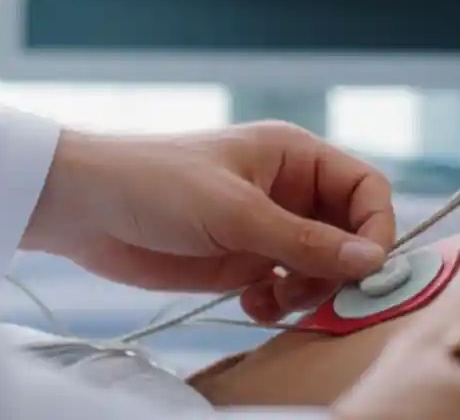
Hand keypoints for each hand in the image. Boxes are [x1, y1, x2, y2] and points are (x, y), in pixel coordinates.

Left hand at [21, 121, 395, 320]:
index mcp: (294, 155)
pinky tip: (253, 305)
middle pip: (349, 234)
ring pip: (321, 267)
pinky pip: (286, 288)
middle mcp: (287, 189)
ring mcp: (265, 227)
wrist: (84, 208)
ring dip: (309, 292)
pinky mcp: (241, 260)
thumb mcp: (235, 212)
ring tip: (275, 301)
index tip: (366, 269)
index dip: (375, 229)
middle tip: (317, 295)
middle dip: (341, 269)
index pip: (365, 190)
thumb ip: (305, 241)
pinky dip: (280, 303)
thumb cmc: (155, 183)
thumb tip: (372, 261)